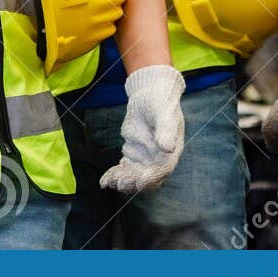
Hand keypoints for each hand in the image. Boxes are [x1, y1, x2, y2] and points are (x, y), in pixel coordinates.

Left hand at [101, 65, 184, 193]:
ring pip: (135, 176)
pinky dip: (115, 175)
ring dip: (123, 180)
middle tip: (119, 182)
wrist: (150, 94)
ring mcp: (146, 157)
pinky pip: (125, 169)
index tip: (140, 180)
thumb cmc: (160, 101)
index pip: (163, 168)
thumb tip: (168, 147)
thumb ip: (166, 129)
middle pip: (148, 177)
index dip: (152, 176)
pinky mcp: (134, 154)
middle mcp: (160, 158)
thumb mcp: (164, 112)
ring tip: (109, 182)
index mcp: (172, 150)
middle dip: (133, 182)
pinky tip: (105, 180)